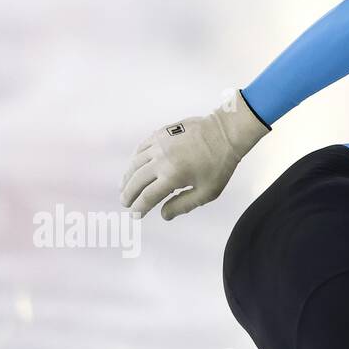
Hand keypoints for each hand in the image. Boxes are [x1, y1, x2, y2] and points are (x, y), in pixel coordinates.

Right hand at [120, 89, 268, 220]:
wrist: (224, 134)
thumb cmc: (219, 165)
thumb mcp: (207, 192)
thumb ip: (183, 205)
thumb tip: (163, 215)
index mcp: (173, 176)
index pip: (148, 196)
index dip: (139, 207)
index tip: (135, 215)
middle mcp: (161, 159)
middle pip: (137, 180)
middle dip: (129, 194)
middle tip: (125, 203)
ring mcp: (159, 144)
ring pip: (135, 163)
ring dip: (127, 177)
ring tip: (124, 187)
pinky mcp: (160, 133)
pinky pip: (141, 148)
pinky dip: (134, 160)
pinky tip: (133, 167)